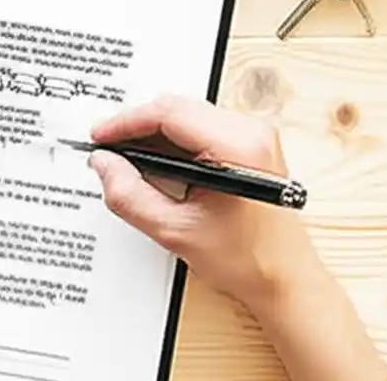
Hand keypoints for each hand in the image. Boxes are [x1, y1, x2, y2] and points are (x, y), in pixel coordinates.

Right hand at [87, 95, 320, 312]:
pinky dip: (172, 140)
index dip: (126, 122)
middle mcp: (252, 133)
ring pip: (187, 115)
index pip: (168, 113)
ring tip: (128, 159)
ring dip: (153, 133)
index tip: (101, 136)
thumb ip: (130, 196)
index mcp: (239, 147)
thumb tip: (105, 165)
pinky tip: (155, 162)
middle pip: (177, 108)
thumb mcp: (175, 231)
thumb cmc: (249, 259)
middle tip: (108, 150)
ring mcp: (254, 136)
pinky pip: (201, 127)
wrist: (285, 278)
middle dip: (136, 126)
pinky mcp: (251, 144)